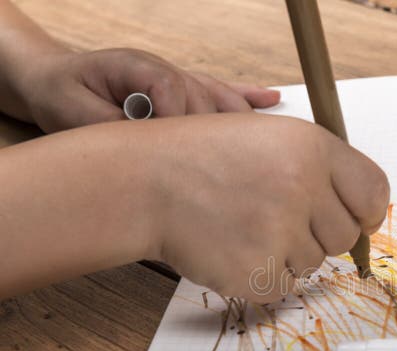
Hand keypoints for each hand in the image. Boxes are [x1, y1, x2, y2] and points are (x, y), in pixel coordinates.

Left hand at [16, 48, 280, 131]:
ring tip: (266, 146)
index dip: (178, 119)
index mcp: (137, 67)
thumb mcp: (72, 112)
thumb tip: (145, 145)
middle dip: (215, 132)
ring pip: (220, 96)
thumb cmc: (63, 93)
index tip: (177, 150)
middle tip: (224, 169)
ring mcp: (178, 77)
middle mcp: (165, 70)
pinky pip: (221, 91)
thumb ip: (109, 125)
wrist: (55, 80)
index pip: (173, 89)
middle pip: (205, 97)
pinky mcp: (184, 89)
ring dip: (241, 121)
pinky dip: (247, 97)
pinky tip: (272, 99)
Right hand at [143, 113, 388, 302]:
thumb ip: (321, 168)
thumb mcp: (270, 136)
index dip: (368, 212)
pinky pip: (283, 287)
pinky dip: (261, 275)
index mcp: (312, 148)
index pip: (375, 192)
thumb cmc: (204, 156)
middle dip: (319, 234)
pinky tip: (232, 247)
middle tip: (277, 217)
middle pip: (345, 236)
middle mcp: (302, 187)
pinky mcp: (257, 271)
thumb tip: (365, 213)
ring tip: (244, 225)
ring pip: (313, 264)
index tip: (359, 220)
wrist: (145, 181)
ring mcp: (279, 232)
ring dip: (286, 254)